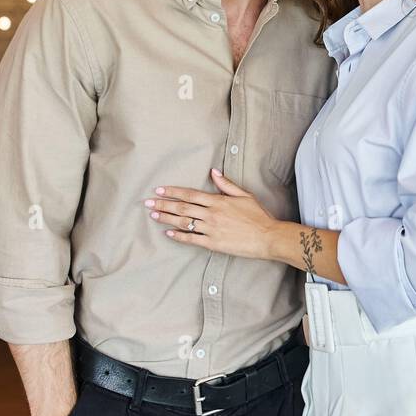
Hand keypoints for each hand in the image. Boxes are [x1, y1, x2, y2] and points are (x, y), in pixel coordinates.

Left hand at [148, 169, 276, 259]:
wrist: (267, 237)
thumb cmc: (258, 216)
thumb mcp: (244, 195)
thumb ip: (226, 184)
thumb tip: (213, 172)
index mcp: (218, 201)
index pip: (190, 194)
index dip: (173, 192)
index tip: (159, 190)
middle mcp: (211, 214)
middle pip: (182, 207)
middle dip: (163, 204)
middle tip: (148, 203)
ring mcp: (211, 229)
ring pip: (183, 222)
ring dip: (167, 218)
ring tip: (154, 215)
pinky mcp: (213, 243)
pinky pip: (191, 239)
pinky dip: (179, 236)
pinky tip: (168, 233)